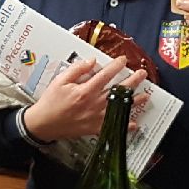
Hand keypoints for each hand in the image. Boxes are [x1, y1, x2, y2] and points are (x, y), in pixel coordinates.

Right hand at [21, 56, 148, 142]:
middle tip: (142, 74)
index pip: (105, 75)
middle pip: (117, 91)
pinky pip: (113, 126)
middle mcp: (93, 104)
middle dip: (132, 81)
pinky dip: (124, 125)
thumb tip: (92, 61)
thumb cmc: (50, 102)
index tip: (123, 60)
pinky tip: (134, 122)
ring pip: (120, 108)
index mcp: (85, 91)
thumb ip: (77, 70)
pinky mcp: (94, 128)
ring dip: (134, 102)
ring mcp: (95, 118)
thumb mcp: (60, 81)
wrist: (43, 124)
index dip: (116, 66)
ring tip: (145, 96)